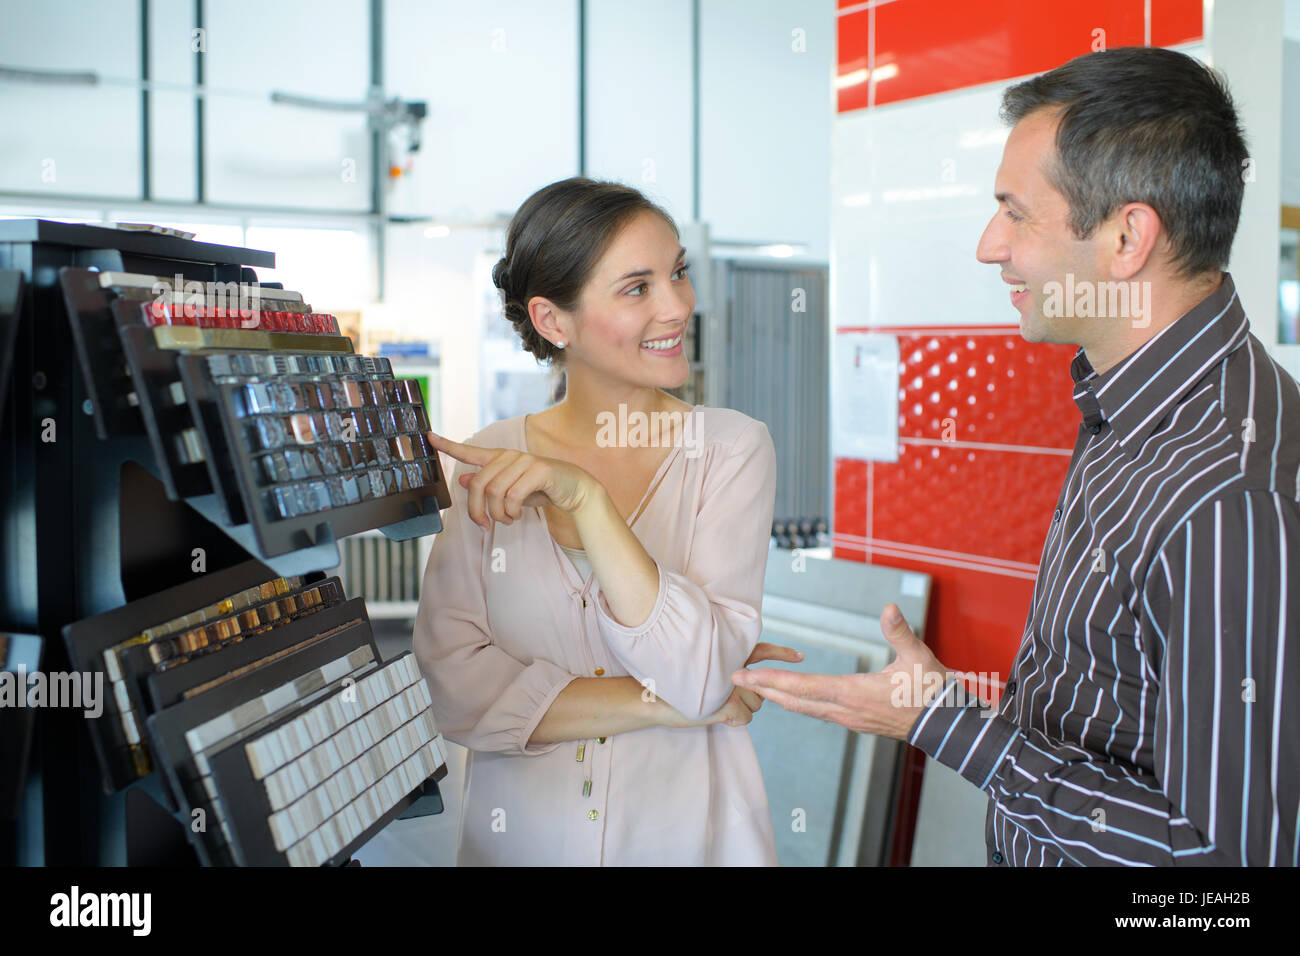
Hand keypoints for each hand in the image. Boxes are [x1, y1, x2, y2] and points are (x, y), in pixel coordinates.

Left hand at [426, 431, 601, 528]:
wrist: (575, 490)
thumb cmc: (540, 489)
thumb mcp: (510, 490)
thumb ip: (488, 484)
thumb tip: (464, 478)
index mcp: (500, 458)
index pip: (470, 451)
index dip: (448, 445)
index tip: (429, 437)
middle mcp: (509, 456)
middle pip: (478, 485)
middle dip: (478, 511)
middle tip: (485, 525)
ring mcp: (524, 461)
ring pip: (495, 492)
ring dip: (498, 514)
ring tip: (508, 520)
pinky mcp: (539, 470)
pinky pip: (513, 496)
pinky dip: (512, 512)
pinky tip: (518, 515)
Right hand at [659, 642, 804, 727]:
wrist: (653, 699)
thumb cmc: (677, 688)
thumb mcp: (705, 674)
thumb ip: (728, 672)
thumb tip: (749, 687)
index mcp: (727, 655)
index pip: (760, 650)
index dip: (781, 653)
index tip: (800, 656)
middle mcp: (732, 666)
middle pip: (761, 688)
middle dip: (751, 698)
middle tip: (729, 699)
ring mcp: (731, 684)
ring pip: (755, 704)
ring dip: (741, 710)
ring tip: (718, 706)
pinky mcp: (728, 703)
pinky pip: (745, 717)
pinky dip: (733, 720)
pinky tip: (719, 716)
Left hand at [729, 604, 949, 740]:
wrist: (948, 726)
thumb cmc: (934, 691)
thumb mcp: (919, 657)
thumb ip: (900, 632)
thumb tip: (889, 608)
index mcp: (854, 693)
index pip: (804, 687)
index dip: (771, 680)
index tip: (745, 675)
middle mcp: (845, 710)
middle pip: (794, 701)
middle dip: (763, 689)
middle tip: (734, 679)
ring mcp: (849, 719)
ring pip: (804, 709)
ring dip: (777, 696)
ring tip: (754, 686)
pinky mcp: (855, 721)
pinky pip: (816, 712)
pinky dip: (796, 702)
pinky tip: (789, 695)